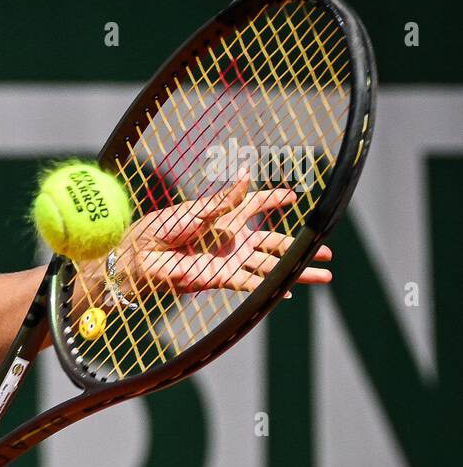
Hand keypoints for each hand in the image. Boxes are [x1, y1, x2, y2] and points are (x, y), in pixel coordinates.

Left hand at [110, 170, 332, 302]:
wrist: (139, 258)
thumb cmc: (160, 230)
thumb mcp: (193, 211)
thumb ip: (223, 199)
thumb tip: (246, 174)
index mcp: (225, 216)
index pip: (258, 204)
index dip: (275, 200)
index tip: (294, 196)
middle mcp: (232, 239)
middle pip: (275, 242)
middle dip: (301, 247)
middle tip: (328, 251)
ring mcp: (229, 260)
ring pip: (271, 266)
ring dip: (296, 272)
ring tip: (324, 275)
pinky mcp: (220, 278)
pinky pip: (252, 283)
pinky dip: (270, 288)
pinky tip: (289, 292)